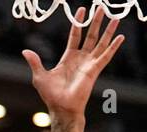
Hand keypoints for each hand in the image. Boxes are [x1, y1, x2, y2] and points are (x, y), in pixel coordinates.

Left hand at [22, 7, 123, 122]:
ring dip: (108, 30)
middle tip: (101, 8)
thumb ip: (35, 62)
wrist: (61, 107)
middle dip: (96, 22)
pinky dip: (114, 46)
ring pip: (100, 42)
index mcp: (68, 57)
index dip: (78, 23)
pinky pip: (106, 56)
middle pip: (90, 35)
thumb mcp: (40, 76)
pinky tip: (121, 37)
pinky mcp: (95, 70)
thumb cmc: (51, 95)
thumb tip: (25, 51)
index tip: (82, 10)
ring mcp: (89, 63)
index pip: (75, 35)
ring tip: (115, 17)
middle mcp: (81, 58)